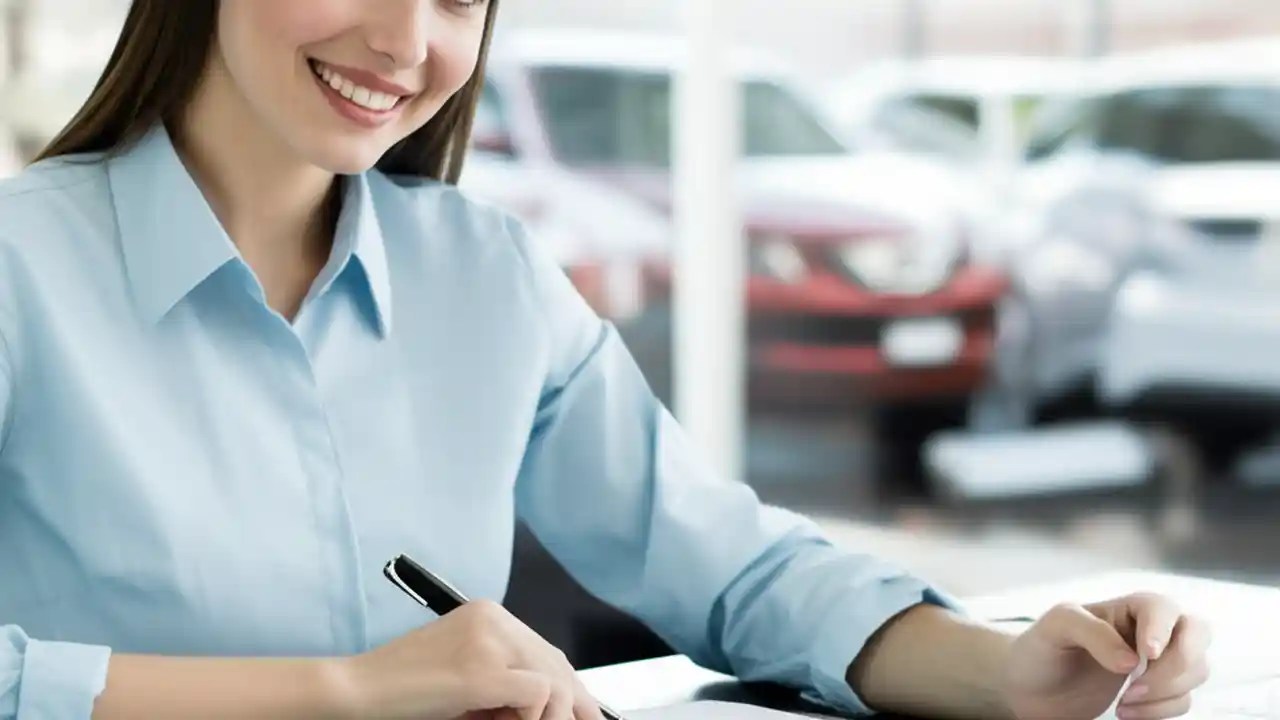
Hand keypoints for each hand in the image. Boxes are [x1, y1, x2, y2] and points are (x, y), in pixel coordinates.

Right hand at [334, 600, 605, 719]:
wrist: (356, 691)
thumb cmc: (402, 691)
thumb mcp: (465, 680)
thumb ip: (504, 682)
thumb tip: (552, 706)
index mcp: (487, 615)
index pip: (544, 651)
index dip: (571, 687)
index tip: (587, 713)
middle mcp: (492, 618)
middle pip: (554, 662)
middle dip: (575, 703)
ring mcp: (488, 641)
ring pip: (552, 679)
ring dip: (552, 715)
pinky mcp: (482, 671)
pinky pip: (538, 694)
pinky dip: (537, 716)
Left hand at [1001, 593, 1210, 719]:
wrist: (1032, 688)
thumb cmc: (1041, 649)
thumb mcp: (1055, 627)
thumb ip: (1091, 632)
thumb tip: (1131, 661)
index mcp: (1127, 606)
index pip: (1162, 607)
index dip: (1162, 630)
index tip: (1146, 655)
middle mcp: (1149, 629)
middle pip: (1197, 632)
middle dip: (1178, 664)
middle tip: (1135, 686)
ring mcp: (1158, 660)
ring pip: (1197, 669)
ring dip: (1167, 693)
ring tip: (1122, 706)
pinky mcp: (1158, 689)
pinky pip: (1184, 699)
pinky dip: (1162, 711)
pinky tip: (1127, 714)